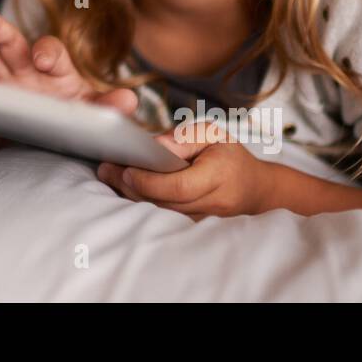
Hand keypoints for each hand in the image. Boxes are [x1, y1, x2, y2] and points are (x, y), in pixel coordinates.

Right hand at [0, 6, 136, 114]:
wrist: (66, 126)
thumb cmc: (80, 115)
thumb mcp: (97, 112)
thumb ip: (110, 106)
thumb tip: (129, 101)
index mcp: (58, 70)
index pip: (51, 53)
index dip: (47, 53)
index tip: (41, 60)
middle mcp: (30, 68)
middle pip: (13, 43)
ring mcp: (10, 77)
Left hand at [96, 118, 279, 219]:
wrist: (255, 190)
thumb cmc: (231, 156)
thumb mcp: (214, 134)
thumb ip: (184, 137)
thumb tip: (155, 146)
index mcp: (218, 176)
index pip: (179, 186)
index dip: (149, 181)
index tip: (127, 168)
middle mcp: (212, 203)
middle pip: (164, 203)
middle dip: (130, 187)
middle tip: (106, 169)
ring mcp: (204, 220)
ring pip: (160, 214)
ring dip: (131, 196)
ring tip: (110, 176)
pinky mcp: (194, 227)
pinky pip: (164, 218)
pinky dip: (142, 203)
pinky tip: (125, 188)